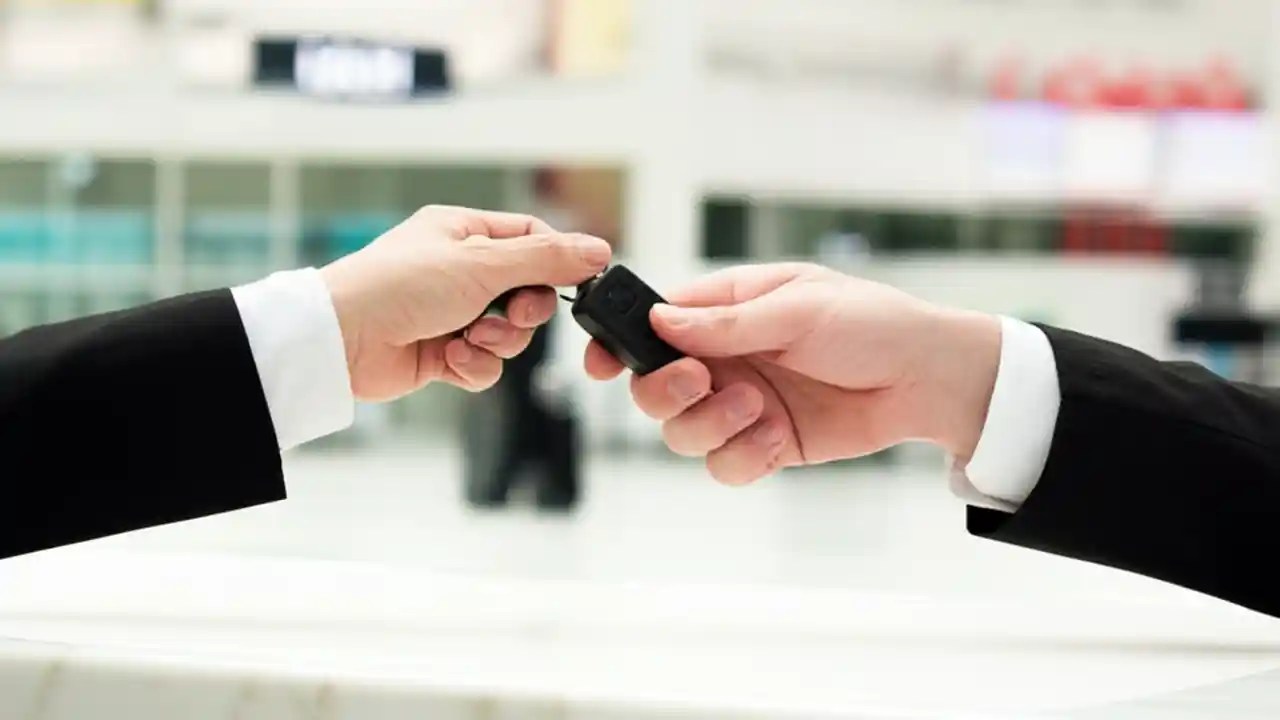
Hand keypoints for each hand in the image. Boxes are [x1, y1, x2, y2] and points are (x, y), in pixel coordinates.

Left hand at [322, 205, 610, 400]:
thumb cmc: (396, 286)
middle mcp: (459, 270)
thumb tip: (598, 250)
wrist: (343, 340)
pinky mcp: (441, 353)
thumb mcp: (482, 263)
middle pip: (528, 292)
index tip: (578, 281)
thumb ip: (546, 259)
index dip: (556, 261)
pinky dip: (473, 366)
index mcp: (463, 232)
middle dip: (524, 311)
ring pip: (510, 334)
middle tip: (509, 314)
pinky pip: (484, 364)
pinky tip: (448, 358)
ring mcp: (451, 313)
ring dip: (496, 342)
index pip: (531, 238)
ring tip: (467, 339)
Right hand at [584, 263, 1000, 484]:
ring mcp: (742, 404)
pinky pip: (724, 465)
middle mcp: (725, 359)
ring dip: (709, 426)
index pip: (652, 325)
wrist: (925, 379)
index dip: (618, 343)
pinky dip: (742, 457)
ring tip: (758, 409)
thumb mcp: (798, 308)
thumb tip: (662, 323)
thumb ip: (727, 323)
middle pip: (652, 386)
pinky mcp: (765, 444)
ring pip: (681, 432)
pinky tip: (776, 438)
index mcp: (725, 312)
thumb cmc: (871, 323)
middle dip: (665, 391)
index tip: (601, 362)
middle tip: (703, 382)